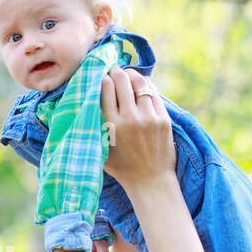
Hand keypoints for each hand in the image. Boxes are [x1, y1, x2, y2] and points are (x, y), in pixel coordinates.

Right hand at [100, 67, 174, 191]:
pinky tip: (141, 86)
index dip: (102, 77)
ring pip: (140, 82)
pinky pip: (154, 93)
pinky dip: (146, 86)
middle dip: (116, 71)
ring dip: (132, 75)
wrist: (150, 181)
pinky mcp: (164, 118)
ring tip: (128, 76)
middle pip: (122, 80)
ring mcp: (150, 117)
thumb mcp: (102, 147)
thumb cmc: (122, 168)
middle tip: (113, 70)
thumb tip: (88, 101)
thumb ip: (96, 125)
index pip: (105, 88)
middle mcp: (131, 118)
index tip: (100, 75)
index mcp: (112, 125)